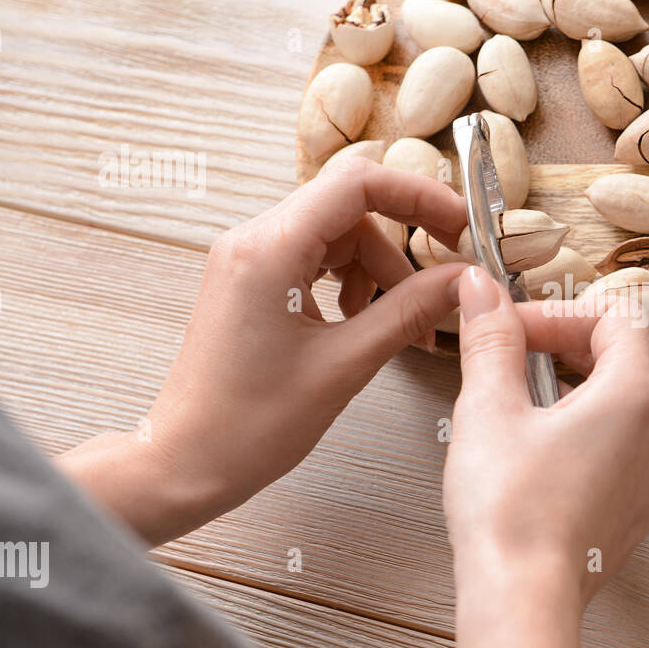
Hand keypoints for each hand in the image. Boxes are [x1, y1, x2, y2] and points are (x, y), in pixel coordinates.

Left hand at [57, 159, 468, 544]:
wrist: (186, 463)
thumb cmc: (247, 425)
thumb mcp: (346, 365)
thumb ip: (409, 312)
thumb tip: (462, 281)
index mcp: (268, 250)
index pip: (357, 184)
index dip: (419, 196)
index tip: (459, 225)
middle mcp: (252, 241)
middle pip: (350, 208)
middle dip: (402, 242)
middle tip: (443, 278)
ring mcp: (248, 260)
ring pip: (336, 235)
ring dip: (377, 270)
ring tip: (395, 321)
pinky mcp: (251, 283)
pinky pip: (315, 259)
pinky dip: (350, 283)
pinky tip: (360, 322)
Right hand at [443, 266, 648, 647]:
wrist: (522, 601)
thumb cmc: (510, 511)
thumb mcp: (489, 407)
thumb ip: (491, 339)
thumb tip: (482, 290)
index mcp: (635, 397)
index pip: (614, 319)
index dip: (558, 312)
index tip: (511, 327)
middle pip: (618, 362)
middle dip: (558, 348)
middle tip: (505, 360)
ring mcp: (647, 481)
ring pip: (612, 411)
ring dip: (563, 394)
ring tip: (508, 411)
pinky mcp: (628, 515)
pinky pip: (609, 456)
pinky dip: (573, 440)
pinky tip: (526, 459)